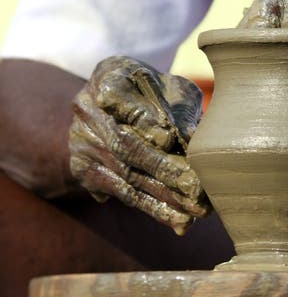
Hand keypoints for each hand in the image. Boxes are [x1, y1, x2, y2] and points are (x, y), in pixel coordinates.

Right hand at [69, 56, 210, 234]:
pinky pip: (122, 193)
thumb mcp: (167, 85)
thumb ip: (178, 105)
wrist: (107, 105)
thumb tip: (194, 137)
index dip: (144, 118)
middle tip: (196, 188)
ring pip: (126, 175)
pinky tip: (180, 221)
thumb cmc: (151, 89)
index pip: (119, 96)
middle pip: (125, 143)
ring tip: (195, 213)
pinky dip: (154, 208)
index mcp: (107, 75)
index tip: (169, 137)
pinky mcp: (84, 172)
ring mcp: (82, 143)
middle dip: (163, 169)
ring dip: (163, 197)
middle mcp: (86, 110)